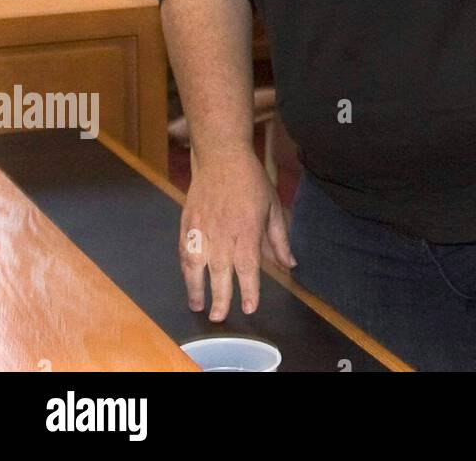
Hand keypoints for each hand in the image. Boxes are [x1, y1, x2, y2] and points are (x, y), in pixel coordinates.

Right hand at [179, 147, 294, 321]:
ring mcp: (202, 229)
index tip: (249, 308)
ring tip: (200, 306)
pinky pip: (185, 253)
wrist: (222, 158)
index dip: (248, 290)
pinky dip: (186, 270)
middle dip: (221, 298)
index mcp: (247, 230)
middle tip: (220, 317)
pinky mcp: (187, 224)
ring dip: (197, 289)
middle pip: (220, 273)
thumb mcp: (273, 207)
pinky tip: (189, 281)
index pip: (248, 268)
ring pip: (197, 267)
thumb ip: (279, 239)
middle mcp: (223, 234)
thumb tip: (290, 264)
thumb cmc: (251, 182)